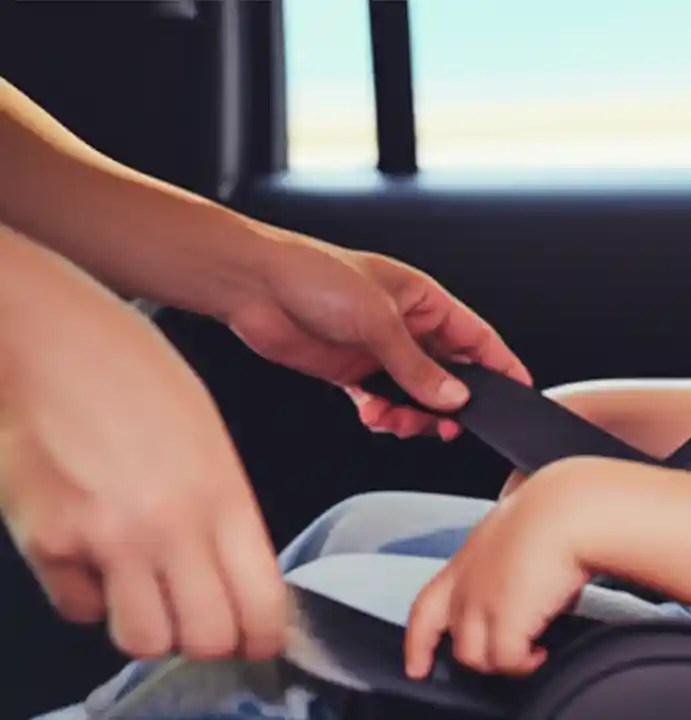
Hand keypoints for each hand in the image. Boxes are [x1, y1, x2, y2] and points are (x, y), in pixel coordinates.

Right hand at [0, 260, 286, 660]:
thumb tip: (238, 577)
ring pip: (143, 641)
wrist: (51, 340)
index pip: (262, 604)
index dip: (262, 635)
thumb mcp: (206, 438)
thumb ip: (225, 512)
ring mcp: (106, 538)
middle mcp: (170, 525)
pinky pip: (80, 608)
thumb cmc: (132, 375)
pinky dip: (90, 597)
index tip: (257, 635)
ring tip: (148, 591)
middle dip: (208, 638)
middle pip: (206, 639)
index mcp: (222, 495)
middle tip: (201, 618)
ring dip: (149, 627)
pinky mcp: (48, 542)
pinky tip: (94, 555)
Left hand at [225, 231, 531, 438]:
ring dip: (412, 415)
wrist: (254, 286)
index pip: (478, 339)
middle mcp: (407, 326)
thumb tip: (454, 399)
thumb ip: (417, 366)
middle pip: (449, 376)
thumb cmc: (314, 277)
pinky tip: (372, 414)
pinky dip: (383, 415)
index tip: (518, 394)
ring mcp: (380, 351)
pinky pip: (383, 402)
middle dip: (449, 405)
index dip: (500, 367)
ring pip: (416, 396)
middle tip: (446, 428)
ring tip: (396, 420)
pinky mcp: (351, 371)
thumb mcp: (378, 321)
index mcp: (425, 301)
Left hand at [404, 462, 591, 677]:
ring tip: (529, 653)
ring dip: (503, 661)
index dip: (417, 644)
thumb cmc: (551, 514)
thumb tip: (527, 589)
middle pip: (459, 641)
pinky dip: (524, 663)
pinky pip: (508, 661)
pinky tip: (541, 651)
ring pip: (476, 658)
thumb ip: (506, 568)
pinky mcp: (506, 623)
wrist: (566, 512)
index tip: (415, 669)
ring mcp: (482, 606)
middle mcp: (466, 587)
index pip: (426, 610)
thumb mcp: (514, 538)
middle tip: (508, 653)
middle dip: (482, 654)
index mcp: (464, 564)